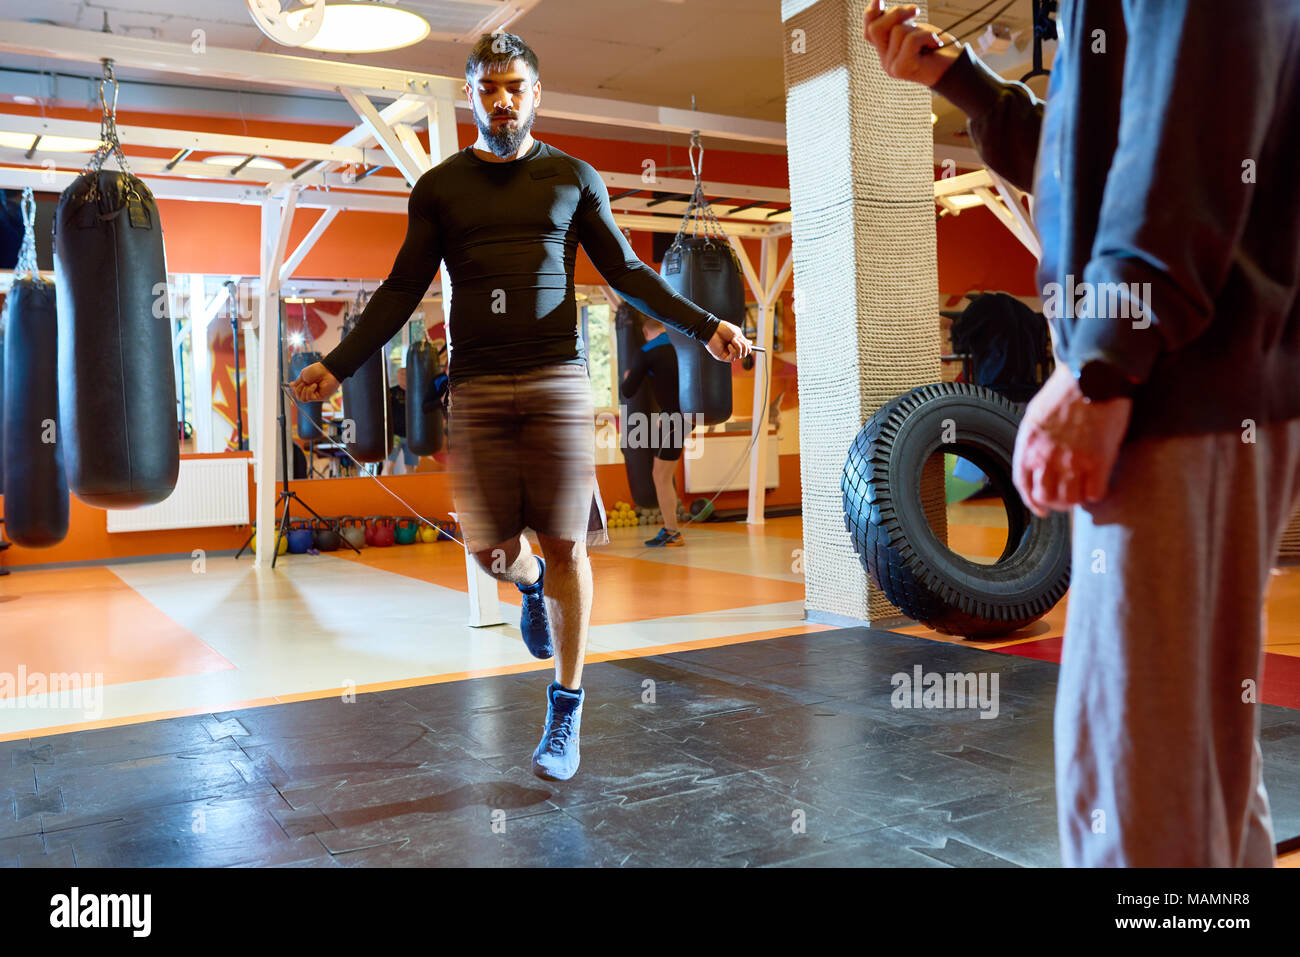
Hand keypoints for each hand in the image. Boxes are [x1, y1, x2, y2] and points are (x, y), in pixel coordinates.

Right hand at [290, 362, 339, 401]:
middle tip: (302, 383)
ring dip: (304, 390)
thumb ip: (297, 382)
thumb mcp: (303, 375)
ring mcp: (316, 395)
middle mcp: (311, 392)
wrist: (327, 369)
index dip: (294, 390)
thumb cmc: (316, 370)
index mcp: (307, 386)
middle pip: (299, 398)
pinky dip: (309, 390)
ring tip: (308, 383)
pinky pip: (310, 398)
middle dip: (298, 390)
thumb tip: (290, 386)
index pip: (298, 393)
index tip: (293, 385)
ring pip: (303, 399)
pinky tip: (314, 385)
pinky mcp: (321, 397)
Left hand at [706, 321, 752, 361]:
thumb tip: (751, 344)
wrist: (713, 329)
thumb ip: (744, 340)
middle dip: (744, 346)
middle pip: (744, 354)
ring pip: (739, 356)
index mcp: (735, 344)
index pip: (746, 351)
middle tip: (738, 340)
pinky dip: (733, 351)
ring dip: (738, 347)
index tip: (747, 343)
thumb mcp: (737, 334)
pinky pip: (733, 358)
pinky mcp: (723, 357)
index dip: (748, 348)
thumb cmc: (723, 329)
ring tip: (732, 340)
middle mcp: (732, 350)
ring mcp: (727, 354)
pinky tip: (729, 345)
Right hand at [864, 1, 961, 86]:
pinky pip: (910, 40)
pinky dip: (927, 36)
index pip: (869, 31)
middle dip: (896, 13)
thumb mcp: (913, 28)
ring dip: (918, 29)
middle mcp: (885, 60)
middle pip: (876, 29)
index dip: (870, 14)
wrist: (955, 68)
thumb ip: (895, 21)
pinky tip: (934, 44)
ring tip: (929, 39)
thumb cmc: (936, 47)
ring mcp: (891, 67)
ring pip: (897, 31)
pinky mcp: (902, 69)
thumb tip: (876, 1)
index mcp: (886, 51)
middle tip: (916, 11)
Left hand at [1012, 366, 1133, 517]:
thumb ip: (1034, 440)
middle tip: (1063, 502)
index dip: (1031, 502)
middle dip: (1054, 504)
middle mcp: (1047, 457)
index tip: (1039, 509)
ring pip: (1070, 499)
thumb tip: (1035, 459)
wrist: (1094, 376)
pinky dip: (1095, 494)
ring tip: (1081, 495)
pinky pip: (1095, 492)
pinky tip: (1098, 487)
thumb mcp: (1036, 415)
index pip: (1023, 484)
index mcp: (1029, 446)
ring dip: (1075, 501)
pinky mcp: (1098, 461)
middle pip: (1046, 496)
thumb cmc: (1066, 392)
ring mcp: (1073, 461)